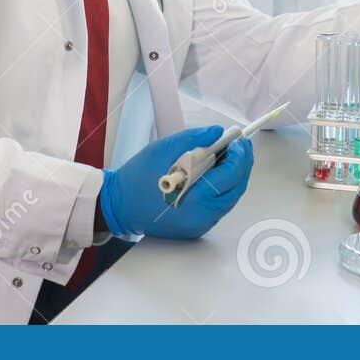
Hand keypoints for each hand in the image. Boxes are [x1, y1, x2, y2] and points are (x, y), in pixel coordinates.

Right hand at [99, 125, 252, 239]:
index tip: (239, 140)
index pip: (230, 176)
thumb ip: (193, 139)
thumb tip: (217, 132)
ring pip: (229, 198)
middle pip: (236, 189)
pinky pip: (218, 205)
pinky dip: (221, 188)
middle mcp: (202, 217)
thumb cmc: (137, 178)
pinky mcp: (197, 227)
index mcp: (195, 199)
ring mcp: (200, 225)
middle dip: (241, 165)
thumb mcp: (163, 149)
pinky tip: (214, 173)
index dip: (240, 156)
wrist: (118, 206)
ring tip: (227, 156)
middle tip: (239, 146)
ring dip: (232, 177)